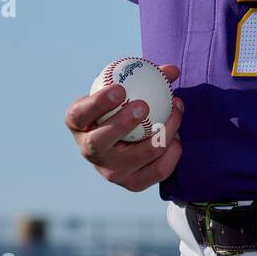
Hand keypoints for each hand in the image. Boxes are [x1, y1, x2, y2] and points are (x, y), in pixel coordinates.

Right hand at [65, 63, 183, 191]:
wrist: (126, 141)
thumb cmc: (122, 106)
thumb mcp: (124, 89)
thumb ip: (147, 76)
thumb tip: (173, 70)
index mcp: (78, 123)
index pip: (80, 114)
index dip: (97, 103)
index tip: (119, 88)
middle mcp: (89, 151)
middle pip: (99, 142)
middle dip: (121, 124)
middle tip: (143, 105)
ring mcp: (110, 172)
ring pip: (137, 156)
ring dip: (162, 132)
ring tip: (176, 110)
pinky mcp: (132, 184)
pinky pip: (158, 170)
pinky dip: (172, 151)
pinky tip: (178, 135)